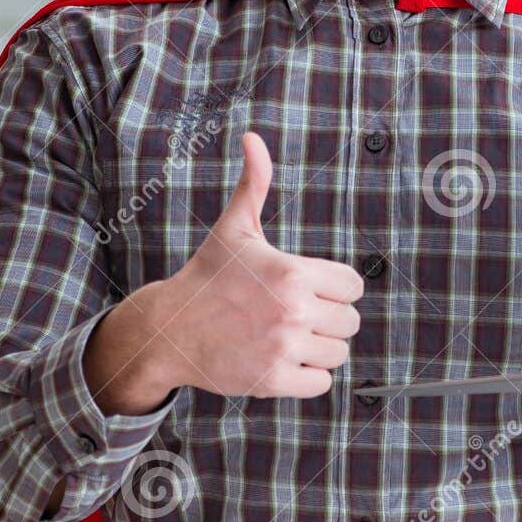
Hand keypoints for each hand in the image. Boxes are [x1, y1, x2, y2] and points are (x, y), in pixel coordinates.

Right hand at [85, 132, 363, 410]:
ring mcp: (283, 347)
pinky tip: (283, 360)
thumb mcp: (234, 228)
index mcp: (292, 272)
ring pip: (339, 353)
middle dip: (329, 319)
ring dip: (320, 349)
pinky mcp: (273, 380)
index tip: (310, 289)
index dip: (335, 288)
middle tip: (296, 314)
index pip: (353, 286)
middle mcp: (292, 310)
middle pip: (351, 321)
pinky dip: (308, 376)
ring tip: (289, 337)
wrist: (168, 330)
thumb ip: (254, 183)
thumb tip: (253, 137)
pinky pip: (321, 383)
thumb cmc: (207, 277)